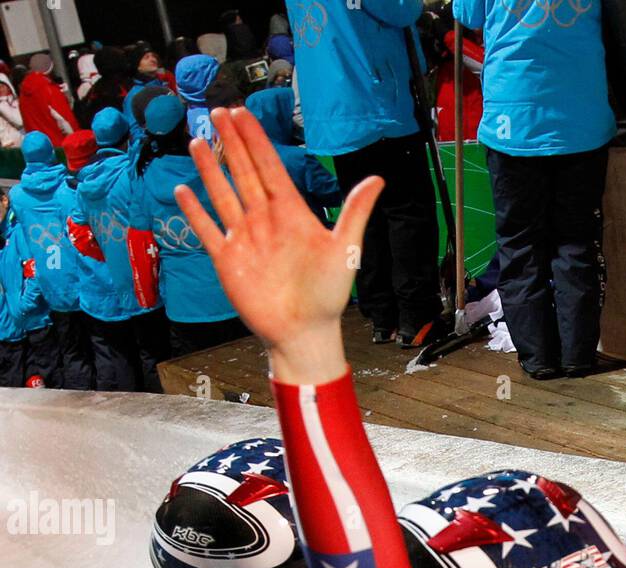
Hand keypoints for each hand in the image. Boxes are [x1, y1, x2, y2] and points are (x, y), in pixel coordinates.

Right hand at [175, 107, 383, 384]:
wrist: (304, 333)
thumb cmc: (327, 296)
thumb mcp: (345, 250)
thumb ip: (355, 212)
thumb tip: (378, 178)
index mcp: (291, 213)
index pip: (269, 167)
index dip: (255, 140)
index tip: (241, 114)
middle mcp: (265, 221)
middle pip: (244, 173)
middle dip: (231, 143)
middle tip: (218, 113)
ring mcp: (245, 239)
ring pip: (223, 195)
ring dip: (210, 169)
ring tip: (197, 141)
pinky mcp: (228, 260)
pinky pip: (208, 231)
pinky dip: (195, 213)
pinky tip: (184, 191)